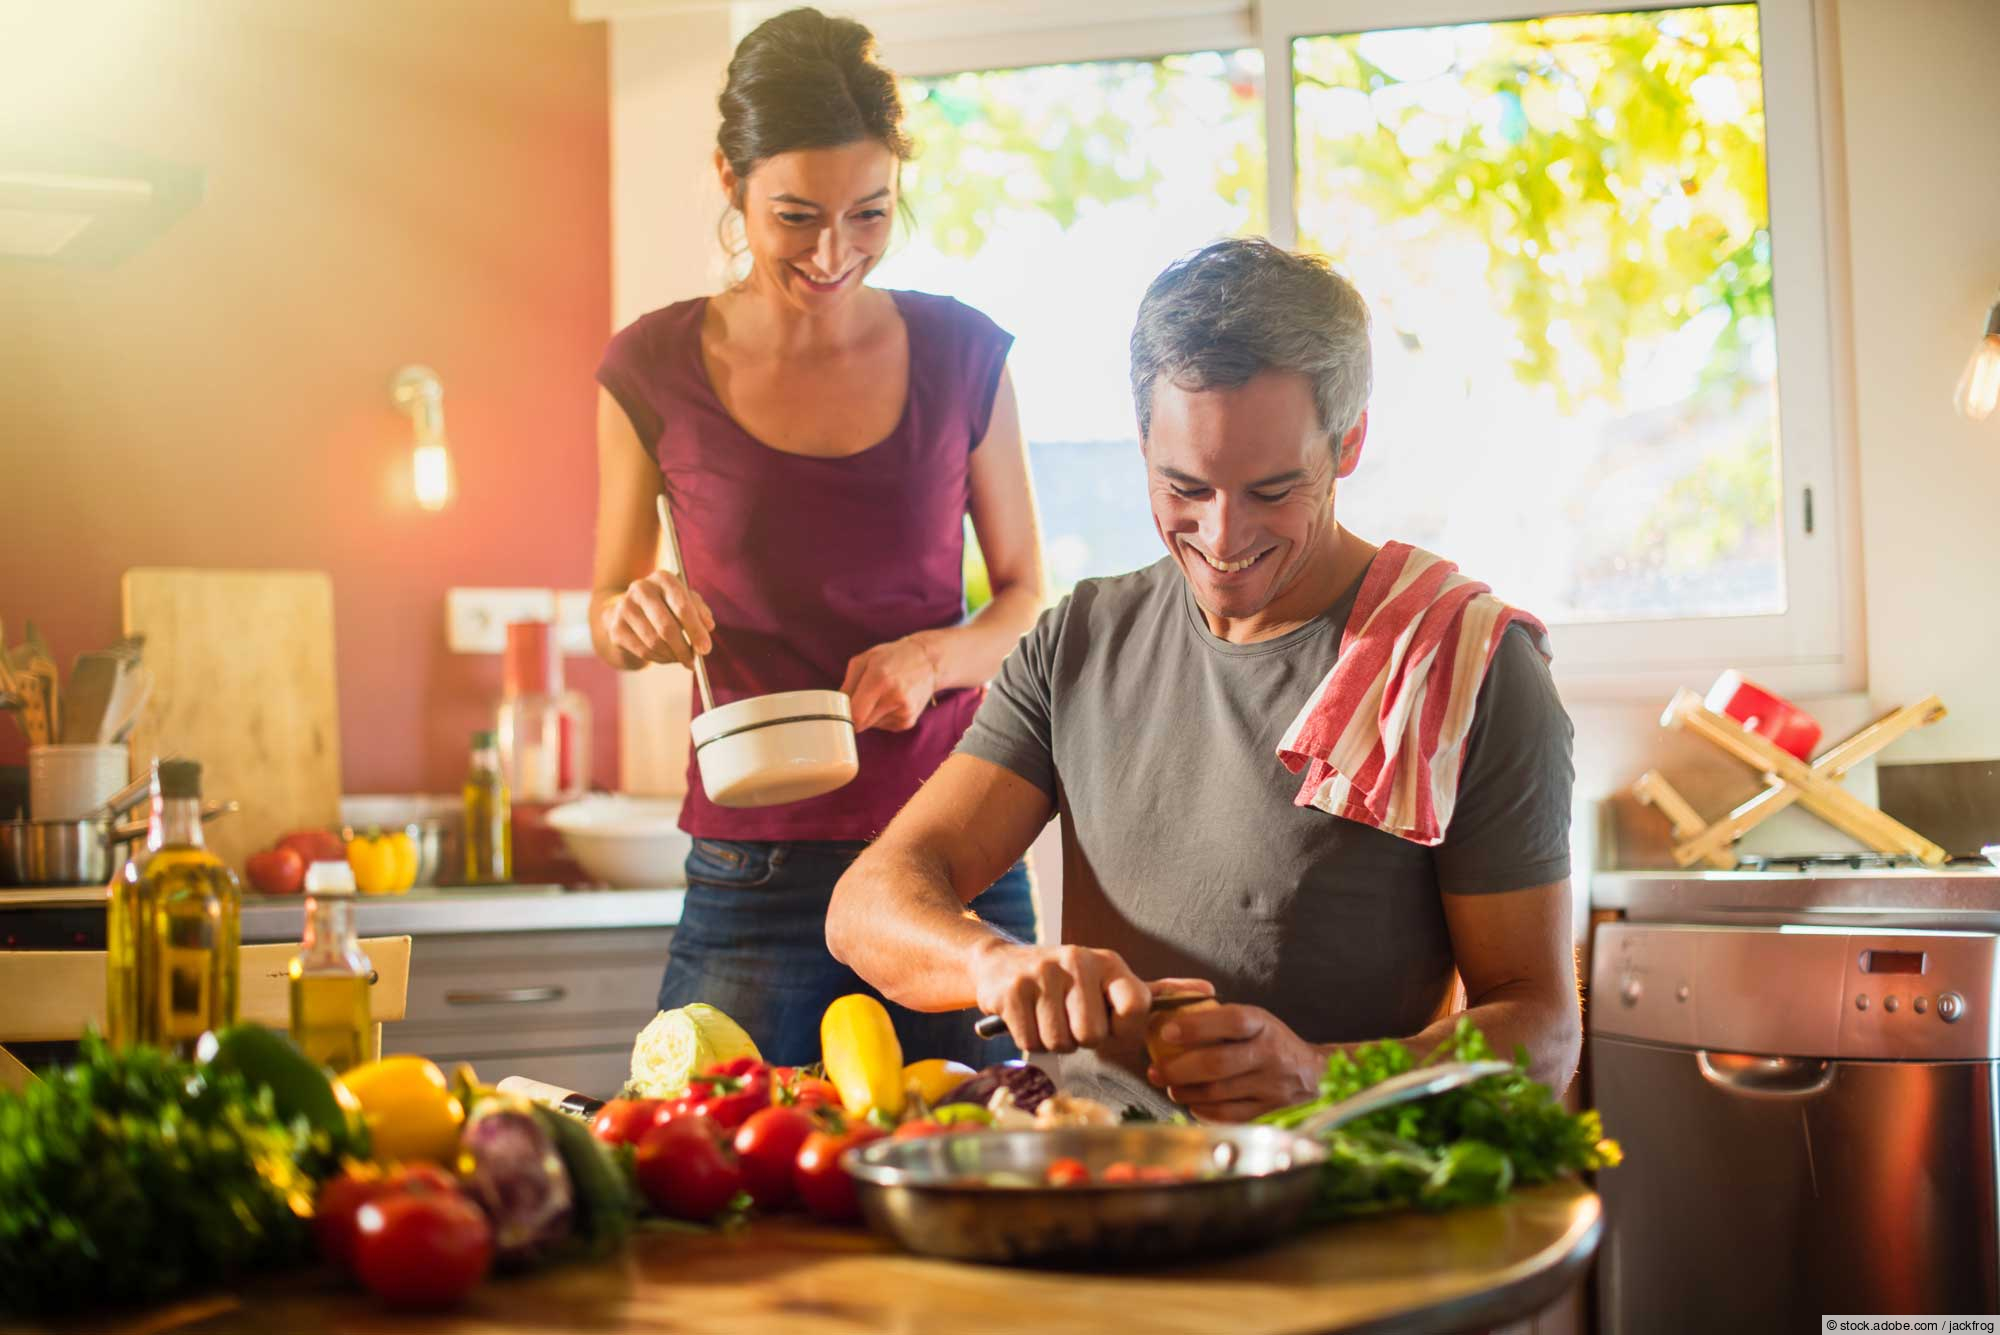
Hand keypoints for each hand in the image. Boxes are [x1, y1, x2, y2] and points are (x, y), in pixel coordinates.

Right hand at [605, 569, 714, 668]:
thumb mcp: (686, 603)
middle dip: (684, 648)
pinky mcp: (616, 628)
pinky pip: (643, 651)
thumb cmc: (666, 607)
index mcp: (663, 578)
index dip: (695, 630)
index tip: (706, 649)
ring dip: (672, 656)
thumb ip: (700, 612)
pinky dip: (659, 658)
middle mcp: (641, 588)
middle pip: (666, 626)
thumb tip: (708, 626)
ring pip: (654, 642)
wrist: (629, 612)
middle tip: (694, 662)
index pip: (682, 605)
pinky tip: (666, 657)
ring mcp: (625, 607)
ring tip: (681, 658)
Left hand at [840, 634, 940, 731]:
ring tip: (881, 696)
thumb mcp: (864, 660)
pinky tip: (890, 701)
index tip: (839, 711)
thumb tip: (835, 708)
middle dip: (854, 715)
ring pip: (871, 725)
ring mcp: (904, 712)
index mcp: (879, 679)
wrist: (929, 661)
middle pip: (861, 724)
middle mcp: (894, 698)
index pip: (855, 715)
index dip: (843, 716)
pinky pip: (883, 726)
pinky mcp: (908, 721)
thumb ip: (847, 684)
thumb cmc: (892, 657)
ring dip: (869, 715)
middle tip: (858, 700)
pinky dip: (881, 717)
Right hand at [969, 942, 1152, 1053]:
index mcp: (1107, 962)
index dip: (1124, 1031)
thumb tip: (1181, 1005)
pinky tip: (1027, 1018)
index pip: (1135, 1006)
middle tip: (1069, 1021)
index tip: (1109, 1027)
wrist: (1001, 963)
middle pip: (1092, 1035)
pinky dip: (1029, 1040)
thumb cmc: (1062, 984)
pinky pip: (1030, 1042)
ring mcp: (1042, 973)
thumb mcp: (1099, 981)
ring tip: (1047, 1018)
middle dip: (1080, 1040)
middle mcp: (1077, 961)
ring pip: (1059, 1042)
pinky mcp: (1012, 990)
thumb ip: (1131, 1000)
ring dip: (1053, 1042)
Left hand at [1147, 1004, 1322, 1122]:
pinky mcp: (1268, 1110)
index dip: (1196, 1026)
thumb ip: (1220, 1019)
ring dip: (1186, 1091)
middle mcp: (1269, 1054)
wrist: (1314, 1073)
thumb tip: (1169, 1015)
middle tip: (1155, 1071)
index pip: (1230, 1021)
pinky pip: (1228, 1115)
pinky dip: (1203, 1111)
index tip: (1166, 1031)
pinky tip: (1191, 1103)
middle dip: (1178, 1069)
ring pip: (1218, 1093)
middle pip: (1218, 1063)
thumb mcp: (1255, 1020)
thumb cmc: (1270, 1041)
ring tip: (1169, 1086)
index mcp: (1262, 1024)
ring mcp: (1270, 1085)